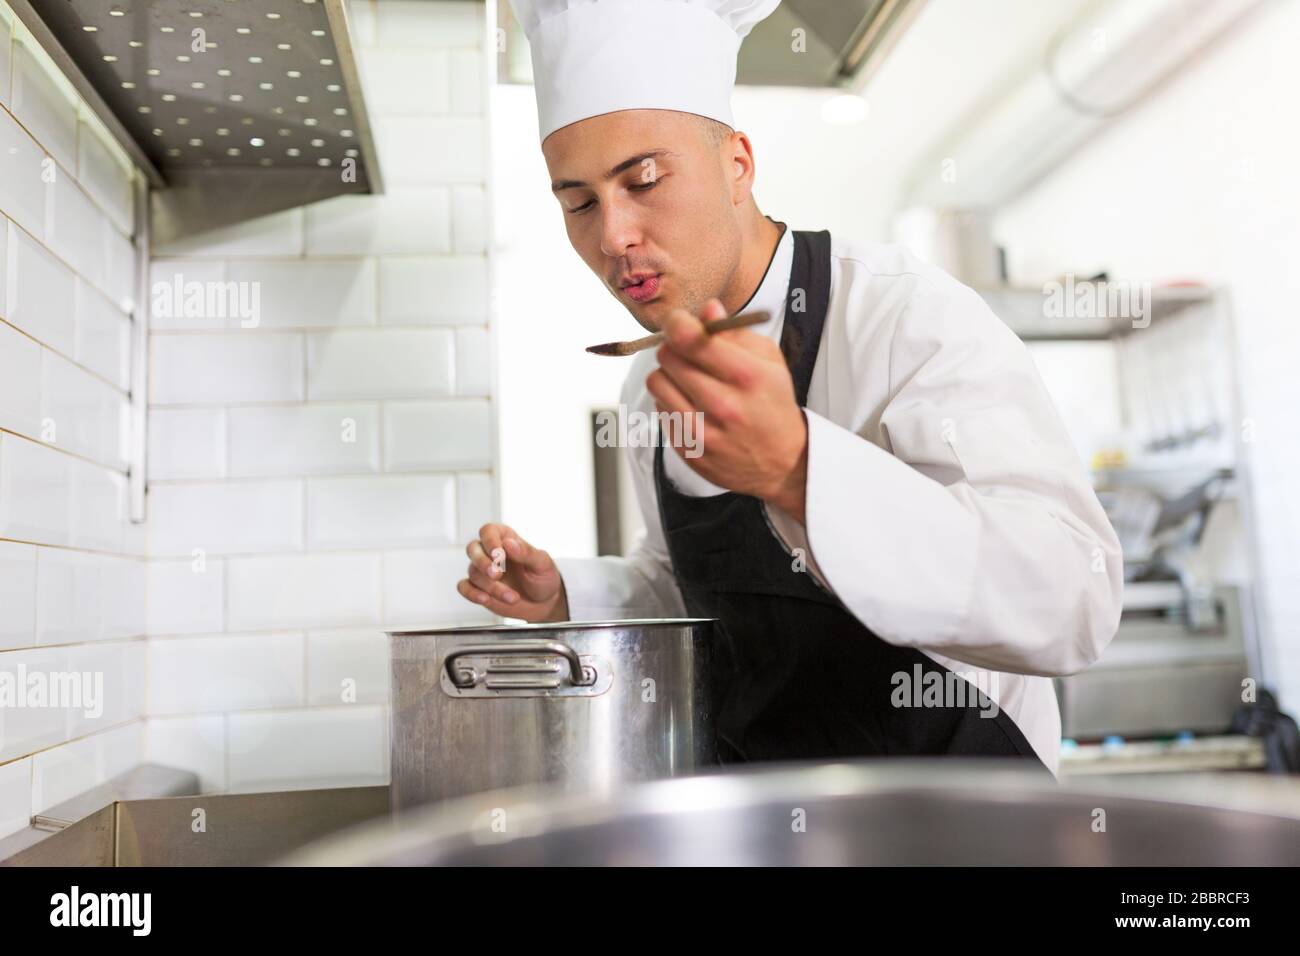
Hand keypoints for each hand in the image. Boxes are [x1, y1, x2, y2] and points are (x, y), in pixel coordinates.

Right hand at [458, 523, 569, 621]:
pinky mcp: (479, 588)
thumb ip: (527, 553)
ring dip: (491, 586)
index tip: (498, 555)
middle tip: (497, 575)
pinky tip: (485, 599)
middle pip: (473, 548)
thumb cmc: (543, 578)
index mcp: (505, 539)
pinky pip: (464, 587)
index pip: (489, 531)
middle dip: (482, 562)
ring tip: (513, 597)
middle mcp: (490, 553)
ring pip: (474, 572)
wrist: (544, 603)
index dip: (490, 541)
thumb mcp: (542, 564)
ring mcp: (482, 571)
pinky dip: (471, 593)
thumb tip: (509, 543)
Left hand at [645, 298, 808, 522]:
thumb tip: (706, 309)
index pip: (690, 339)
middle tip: (687, 352)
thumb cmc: (773, 403)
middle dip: (674, 347)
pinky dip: (670, 402)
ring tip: (688, 379)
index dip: (677, 323)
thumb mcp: (769, 361)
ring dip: (668, 375)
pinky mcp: (688, 451)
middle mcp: (723, 405)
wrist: (782, 463)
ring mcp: (704, 432)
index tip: (679, 322)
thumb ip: (735, 333)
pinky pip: (659, 410)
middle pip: (667, 357)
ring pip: (656, 382)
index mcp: (747, 376)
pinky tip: (692, 405)